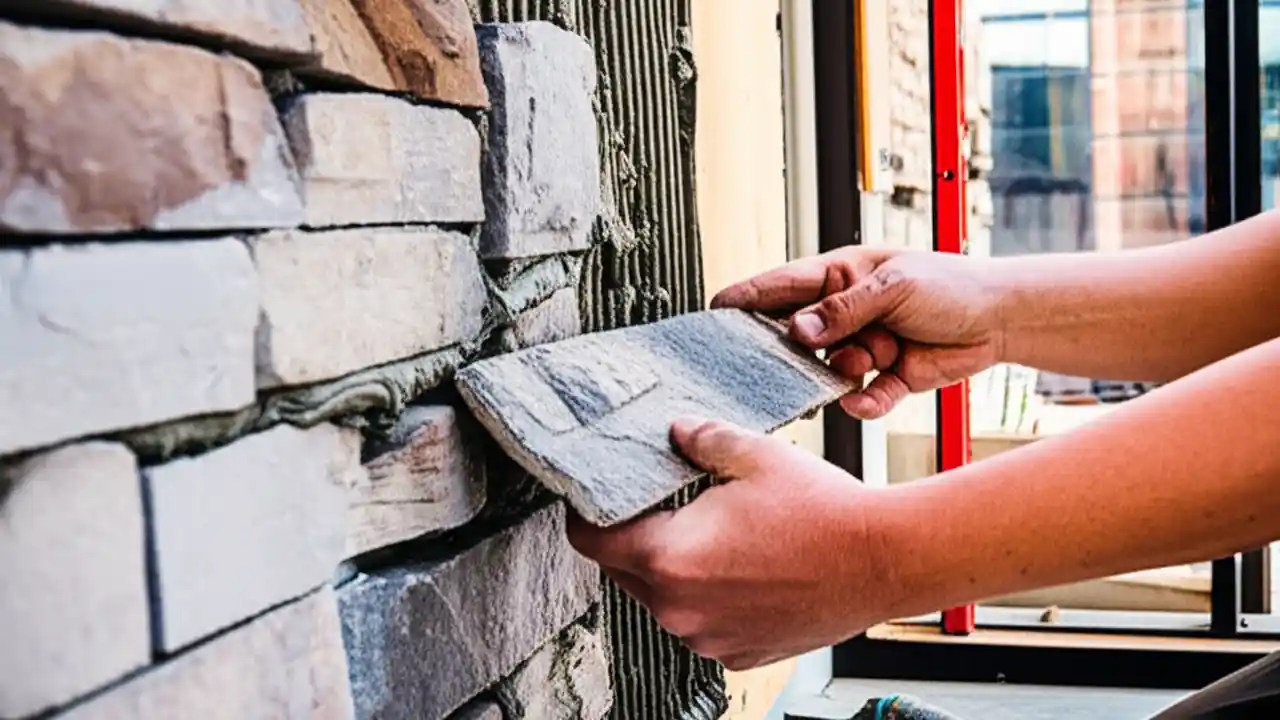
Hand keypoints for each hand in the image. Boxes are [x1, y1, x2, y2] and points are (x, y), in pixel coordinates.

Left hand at [567, 418, 894, 669]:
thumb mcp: (754, 455)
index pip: (591, 542)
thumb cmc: (824, 511)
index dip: (586, 515)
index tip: (592, 500)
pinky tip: (741, 567)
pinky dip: (710, 598)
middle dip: (633, 538)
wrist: (885, 559)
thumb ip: (700, 439)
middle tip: (659, 506)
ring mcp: (710, 638)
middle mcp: (680, 610)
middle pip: (624, 571)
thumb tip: (676, 432)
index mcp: (670, 558)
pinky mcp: (739, 654)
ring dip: (674, 570)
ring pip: (664, 600)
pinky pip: (703, 623)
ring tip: (712, 534)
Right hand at [712, 248, 1003, 418]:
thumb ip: (843, 309)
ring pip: (826, 371)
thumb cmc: (951, 285)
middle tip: (782, 360)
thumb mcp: (894, 286)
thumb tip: (797, 329)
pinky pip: (861, 397)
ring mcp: (862, 347)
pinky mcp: (884, 379)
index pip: (782, 286)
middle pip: (797, 336)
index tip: (718, 310)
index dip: (749, 297)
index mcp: (840, 277)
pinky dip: (864, 402)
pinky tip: (868, 398)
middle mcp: (845, 314)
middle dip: (791, 350)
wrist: (1000, 319)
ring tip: (861, 363)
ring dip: (840, 372)